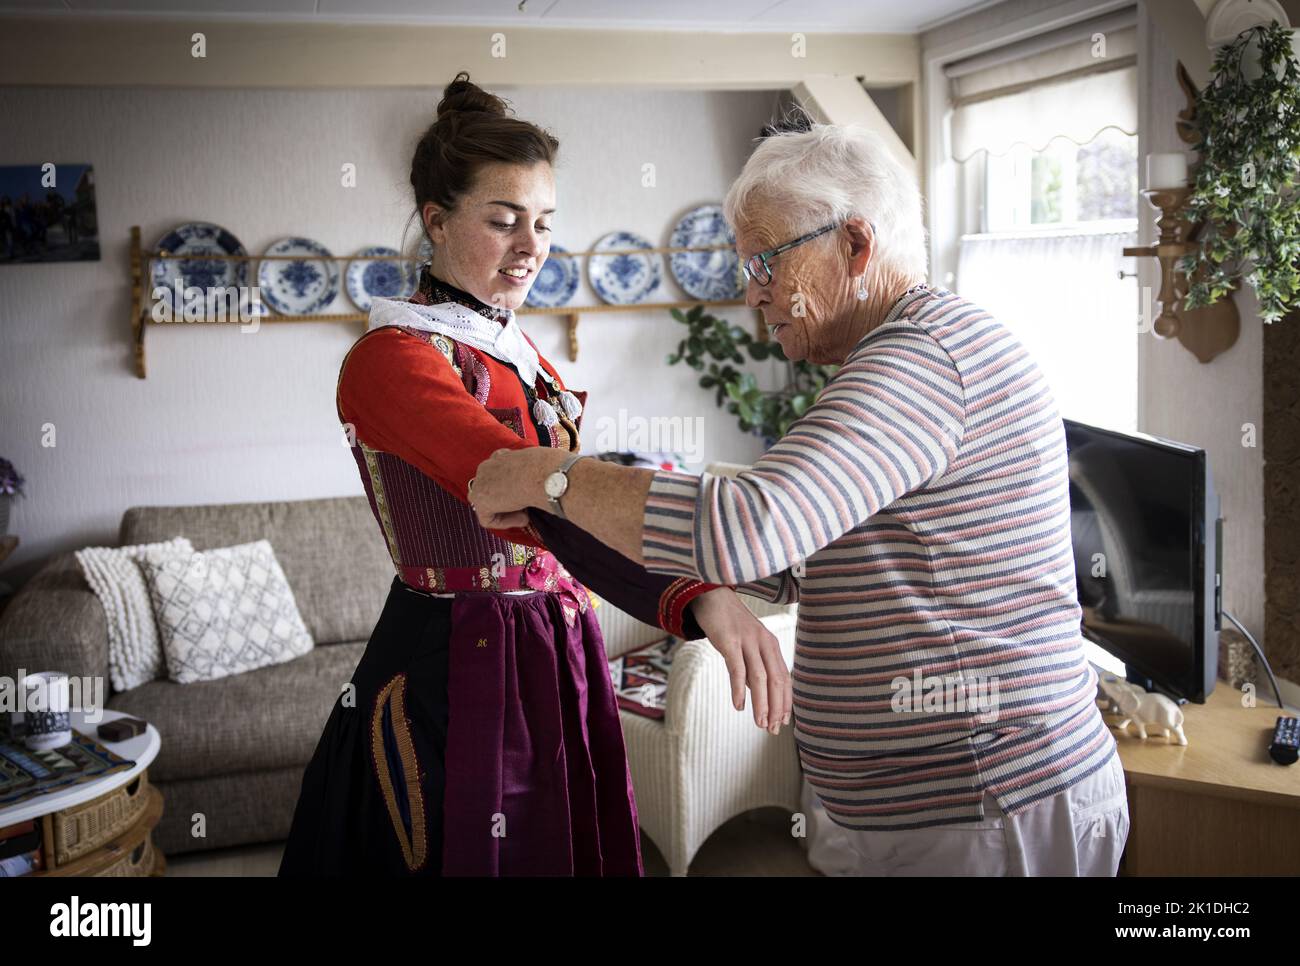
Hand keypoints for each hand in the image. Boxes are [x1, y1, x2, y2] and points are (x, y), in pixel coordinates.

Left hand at [470, 446, 566, 529]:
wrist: (543, 474)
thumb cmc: (547, 468)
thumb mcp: (538, 466)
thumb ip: (529, 473)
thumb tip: (541, 483)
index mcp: (499, 456)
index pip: (499, 473)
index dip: (512, 488)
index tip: (527, 496)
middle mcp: (486, 467)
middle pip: (491, 490)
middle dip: (506, 501)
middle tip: (526, 507)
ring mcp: (480, 483)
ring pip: (489, 505)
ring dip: (507, 512)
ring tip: (527, 512)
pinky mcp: (480, 501)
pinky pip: (488, 519)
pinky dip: (506, 522)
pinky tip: (524, 516)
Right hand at [689, 587, 791, 734]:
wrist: (711, 596)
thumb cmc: (729, 624)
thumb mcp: (747, 645)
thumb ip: (754, 667)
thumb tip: (755, 694)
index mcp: (772, 645)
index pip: (784, 678)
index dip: (785, 702)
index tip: (783, 722)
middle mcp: (764, 642)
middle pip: (776, 681)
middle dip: (775, 708)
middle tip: (772, 729)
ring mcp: (747, 641)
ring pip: (759, 678)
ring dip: (761, 704)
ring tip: (760, 723)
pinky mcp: (730, 640)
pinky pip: (737, 668)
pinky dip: (738, 689)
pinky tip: (739, 706)